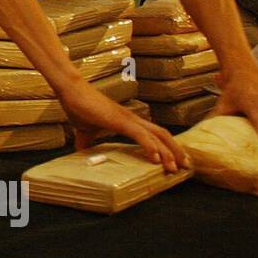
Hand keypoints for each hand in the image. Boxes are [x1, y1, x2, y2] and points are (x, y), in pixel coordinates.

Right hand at [59, 82, 187, 172]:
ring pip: (157, 135)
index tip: (175, 161)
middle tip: (185, 167)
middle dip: (176, 151)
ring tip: (174, 167)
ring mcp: (128, 119)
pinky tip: (156, 159)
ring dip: (168, 152)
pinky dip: (151, 147)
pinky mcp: (120, 120)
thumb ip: (86, 142)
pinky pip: (141, 135)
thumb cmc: (79, 107)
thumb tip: (80, 153)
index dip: (168, 147)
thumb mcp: (84, 130)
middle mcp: (133, 119)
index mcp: (128, 121)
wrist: (71, 90)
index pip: (155, 134)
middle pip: (163, 135)